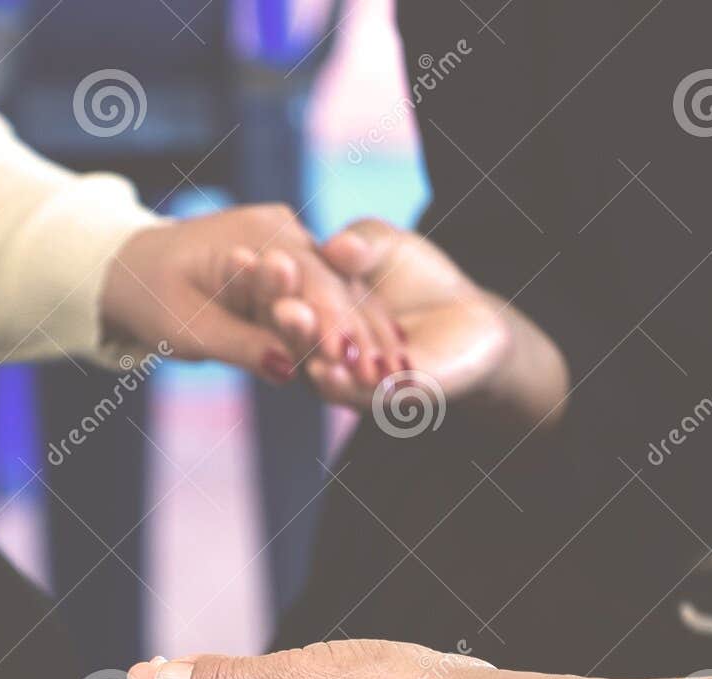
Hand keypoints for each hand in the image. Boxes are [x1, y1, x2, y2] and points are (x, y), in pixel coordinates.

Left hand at [100, 205, 407, 384]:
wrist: (132, 268)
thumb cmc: (151, 297)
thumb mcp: (188, 328)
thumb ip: (242, 345)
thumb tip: (290, 369)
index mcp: (257, 235)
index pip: (311, 283)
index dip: (335, 327)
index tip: (354, 366)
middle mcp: (283, 229)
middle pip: (334, 286)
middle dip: (360, 334)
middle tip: (390, 379)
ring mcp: (292, 241)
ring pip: (338, 292)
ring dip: (366, 334)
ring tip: (395, 377)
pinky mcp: (295, 260)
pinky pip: (329, 295)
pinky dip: (351, 327)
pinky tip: (382, 359)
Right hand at [254, 219, 566, 416]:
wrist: (470, 320)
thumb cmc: (415, 273)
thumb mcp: (384, 243)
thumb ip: (361, 243)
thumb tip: (337, 247)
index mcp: (314, 312)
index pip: (285, 296)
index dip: (265, 280)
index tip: (240, 257)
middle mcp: (325, 352)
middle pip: (299, 337)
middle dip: (287, 319)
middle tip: (274, 301)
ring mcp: (353, 381)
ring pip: (324, 371)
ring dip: (308, 352)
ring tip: (295, 330)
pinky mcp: (392, 401)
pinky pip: (363, 398)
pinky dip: (344, 387)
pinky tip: (331, 373)